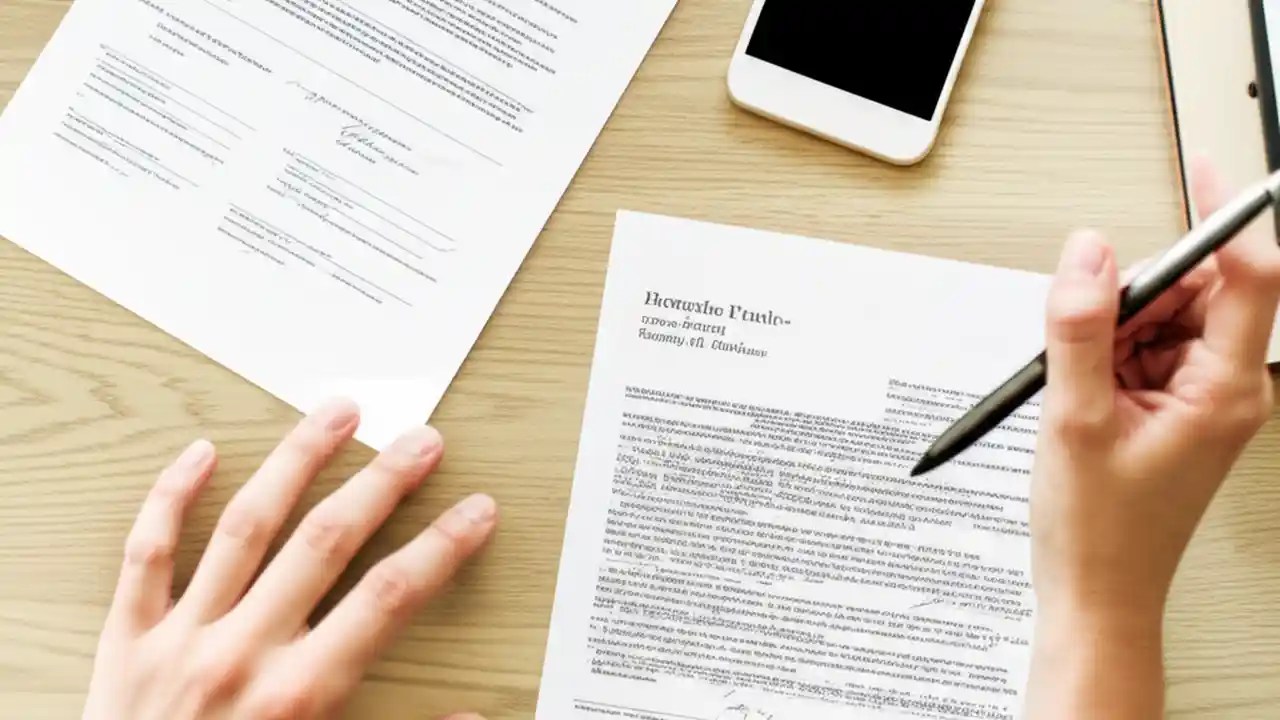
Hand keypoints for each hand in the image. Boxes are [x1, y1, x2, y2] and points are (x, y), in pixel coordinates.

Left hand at [83, 399, 496, 719]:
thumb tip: (475, 718)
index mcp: (300, 694)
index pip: (390, 597)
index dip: (442, 547)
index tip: (475, 510)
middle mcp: (243, 655)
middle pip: (327, 542)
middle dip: (382, 483)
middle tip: (420, 441)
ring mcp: (180, 639)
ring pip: (247, 526)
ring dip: (298, 461)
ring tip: (336, 415)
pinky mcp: (125, 639)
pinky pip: (146, 554)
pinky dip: (171, 498)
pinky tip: (202, 452)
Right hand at [1025, 158, 1279, 718]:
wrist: (1095, 593)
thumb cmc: (1098, 531)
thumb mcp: (1074, 419)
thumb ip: (1080, 327)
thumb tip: (1088, 253)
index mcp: (1226, 390)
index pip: (1249, 277)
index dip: (1228, 217)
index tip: (1204, 170)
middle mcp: (1228, 388)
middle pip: (1197, 291)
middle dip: (1133, 297)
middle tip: (1085, 336)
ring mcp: (1203, 398)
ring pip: (1165, 317)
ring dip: (1114, 331)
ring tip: (1083, 386)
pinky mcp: (1177, 406)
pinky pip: (1147, 347)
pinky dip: (1109, 355)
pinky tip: (1086, 393)